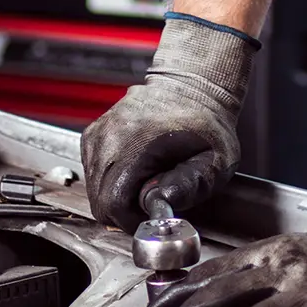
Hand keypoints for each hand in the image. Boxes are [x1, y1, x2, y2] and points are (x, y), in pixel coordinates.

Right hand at [81, 14, 256, 232]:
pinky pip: (92, 175)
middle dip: (124, 212)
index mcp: (136, 143)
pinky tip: (133, 171)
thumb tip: (161, 204)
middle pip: (99, 202)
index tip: (150, 216)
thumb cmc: (205, 123)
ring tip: (145, 182)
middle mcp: (108, 138)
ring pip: (93, 191)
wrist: (190, 87)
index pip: (112, 203)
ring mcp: (97, 136)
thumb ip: (191, 186)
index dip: (131, 220)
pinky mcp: (91, 136)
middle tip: (150, 201)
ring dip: (117, 196)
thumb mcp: (215, 159)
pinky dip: (109, 181)